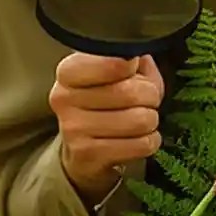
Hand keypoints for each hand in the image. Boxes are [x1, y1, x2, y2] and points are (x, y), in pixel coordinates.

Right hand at [50, 53, 163, 204]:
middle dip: (151, 96)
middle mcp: (64, 97)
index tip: (132, 71)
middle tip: (147, 100)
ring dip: (151, 121)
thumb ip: (133, 61)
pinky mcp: (88, 155)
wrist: (83, 151)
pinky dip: (150, 141)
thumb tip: (142, 60)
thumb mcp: (115, 75)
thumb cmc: (105, 104)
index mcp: (69, 70)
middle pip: (132, 92)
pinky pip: (142, 145)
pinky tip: (139, 138)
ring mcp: (74, 128)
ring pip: (140, 120)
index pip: (112, 61)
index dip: (132, 66)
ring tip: (141, 120)